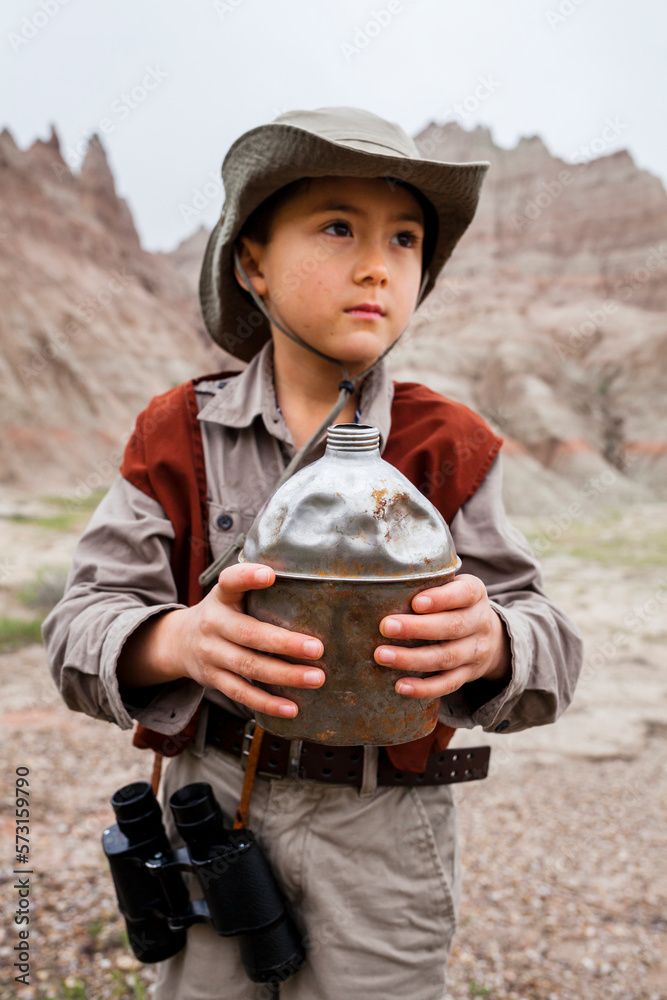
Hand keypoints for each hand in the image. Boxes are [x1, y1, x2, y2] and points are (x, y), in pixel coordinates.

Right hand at [117, 563, 323, 717]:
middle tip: (318, 649)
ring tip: (316, 678)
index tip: (269, 575)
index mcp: (221, 597)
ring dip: (285, 675)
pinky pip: (241, 693)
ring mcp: (211, 653)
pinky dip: (267, 703)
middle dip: (284, 643)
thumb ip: (255, 588)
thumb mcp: (230, 594)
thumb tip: (309, 580)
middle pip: (248, 633)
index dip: (247, 576)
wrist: (178, 642)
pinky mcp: (213, 679)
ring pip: (248, 666)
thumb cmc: (222, 613)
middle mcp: (213, 624)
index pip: (230, 581)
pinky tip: (292, 708)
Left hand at [373, 574, 510, 697]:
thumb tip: (380, 579)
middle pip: (452, 627)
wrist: (493, 637)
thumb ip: (429, 582)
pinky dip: (424, 688)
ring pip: (447, 657)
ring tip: (382, 656)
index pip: (464, 594)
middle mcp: (480, 622)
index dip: (441, 599)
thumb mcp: (453, 585)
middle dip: (417, 628)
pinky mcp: (468, 674)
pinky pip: (448, 684)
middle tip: (386, 627)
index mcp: (475, 593)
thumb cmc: (457, 604)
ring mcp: (476, 651)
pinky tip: (400, 686)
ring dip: (412, 659)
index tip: (415, 603)